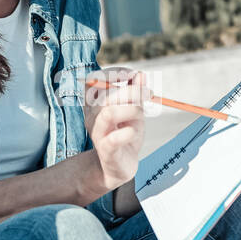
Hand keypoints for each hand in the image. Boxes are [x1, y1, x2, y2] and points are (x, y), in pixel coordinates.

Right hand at [84, 68, 148, 193]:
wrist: (120, 166)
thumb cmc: (125, 134)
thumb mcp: (133, 110)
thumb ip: (136, 93)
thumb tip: (140, 75)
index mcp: (95, 104)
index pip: (94, 80)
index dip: (113, 73)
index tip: (133, 75)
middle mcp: (92, 116)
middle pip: (105, 95)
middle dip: (131, 91)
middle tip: (147, 94)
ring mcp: (98, 134)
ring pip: (109, 113)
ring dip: (131, 109)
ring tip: (140, 115)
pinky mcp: (106, 151)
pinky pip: (115, 138)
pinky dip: (129, 132)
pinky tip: (134, 133)